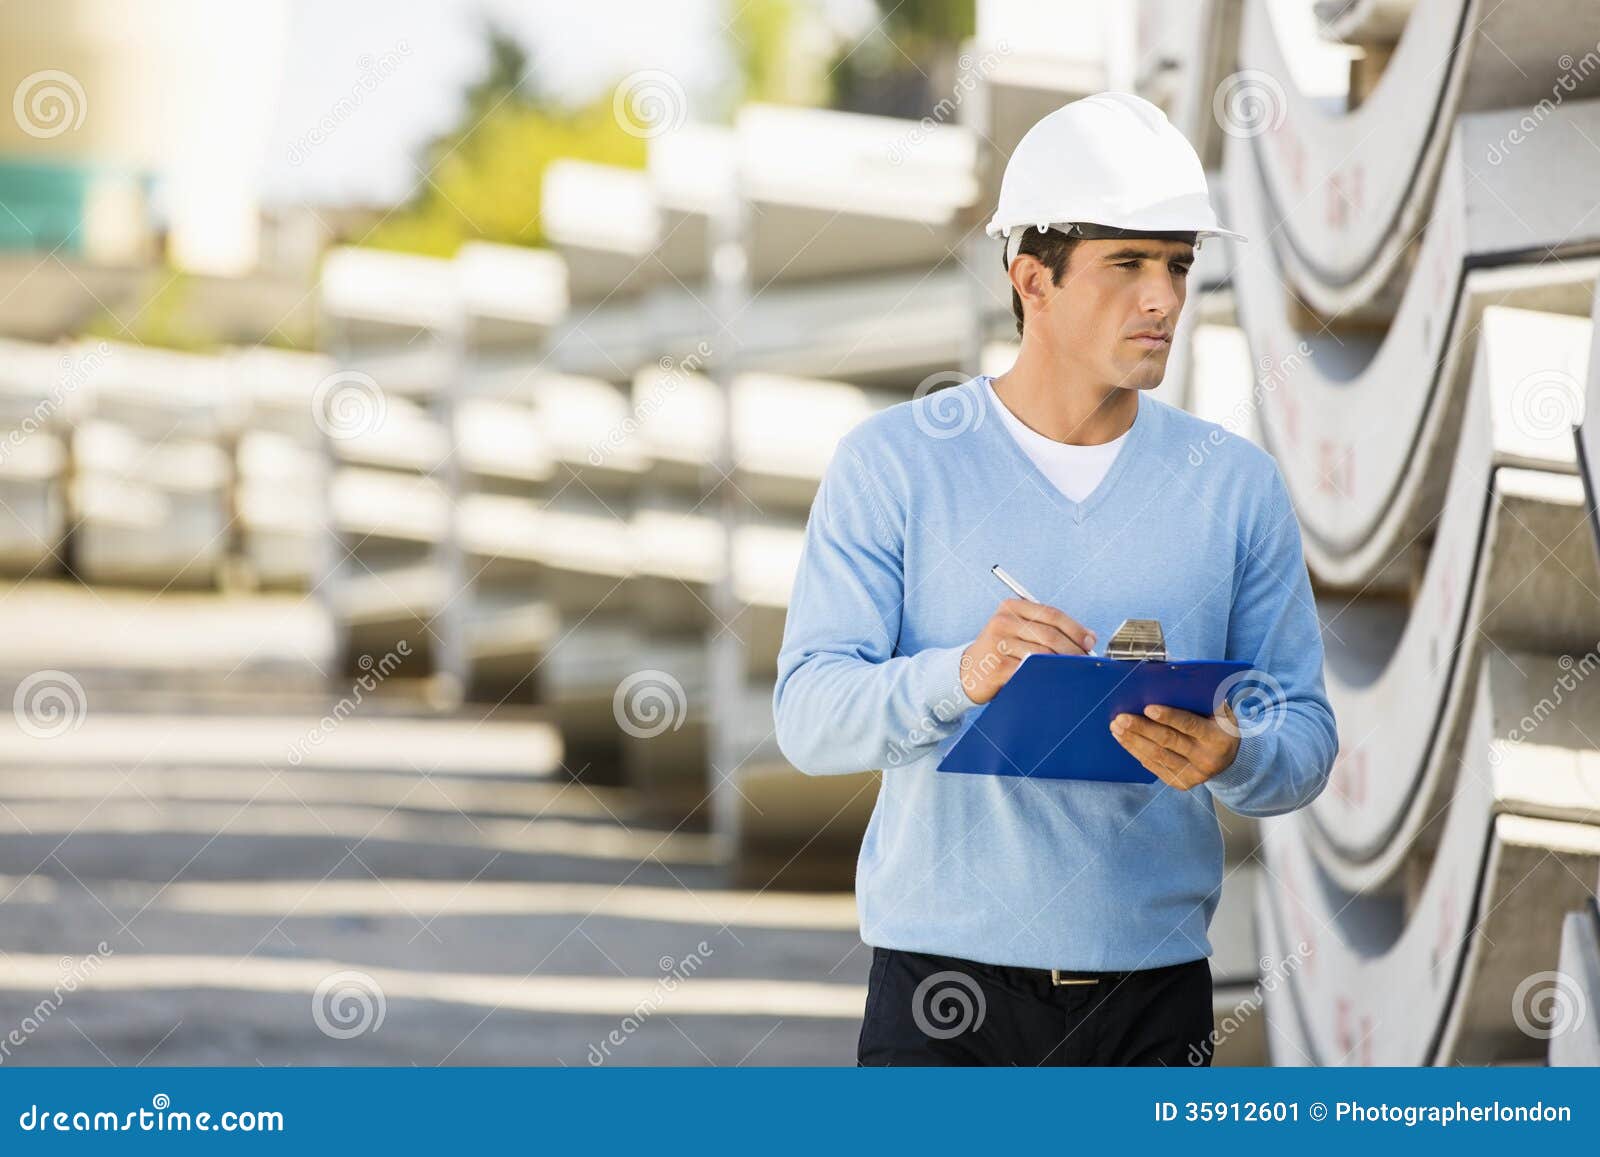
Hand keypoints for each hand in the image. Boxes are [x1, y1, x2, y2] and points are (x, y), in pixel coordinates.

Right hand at [960, 598, 1095, 704]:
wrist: (968, 671)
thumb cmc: (1001, 651)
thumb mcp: (1019, 631)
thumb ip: (1049, 629)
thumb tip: (1089, 636)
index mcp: (1011, 607)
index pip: (1051, 614)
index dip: (1075, 628)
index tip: (1090, 641)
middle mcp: (1003, 622)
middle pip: (1049, 635)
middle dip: (1073, 650)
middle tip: (1086, 661)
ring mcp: (998, 645)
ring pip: (1043, 655)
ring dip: (1064, 665)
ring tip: (1075, 671)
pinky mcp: (998, 667)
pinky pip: (1031, 671)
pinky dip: (1048, 676)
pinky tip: (1056, 680)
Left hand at [1110, 701, 1241, 789]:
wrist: (1228, 758)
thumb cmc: (1218, 724)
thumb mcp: (1220, 710)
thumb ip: (1203, 699)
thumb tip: (1170, 682)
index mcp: (1218, 737)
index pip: (1190, 725)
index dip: (1169, 717)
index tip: (1147, 708)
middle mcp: (1207, 759)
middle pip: (1168, 742)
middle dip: (1141, 729)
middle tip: (1121, 718)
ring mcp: (1194, 774)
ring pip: (1158, 756)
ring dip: (1133, 741)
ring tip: (1116, 728)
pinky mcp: (1181, 783)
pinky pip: (1155, 766)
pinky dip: (1137, 752)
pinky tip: (1124, 740)